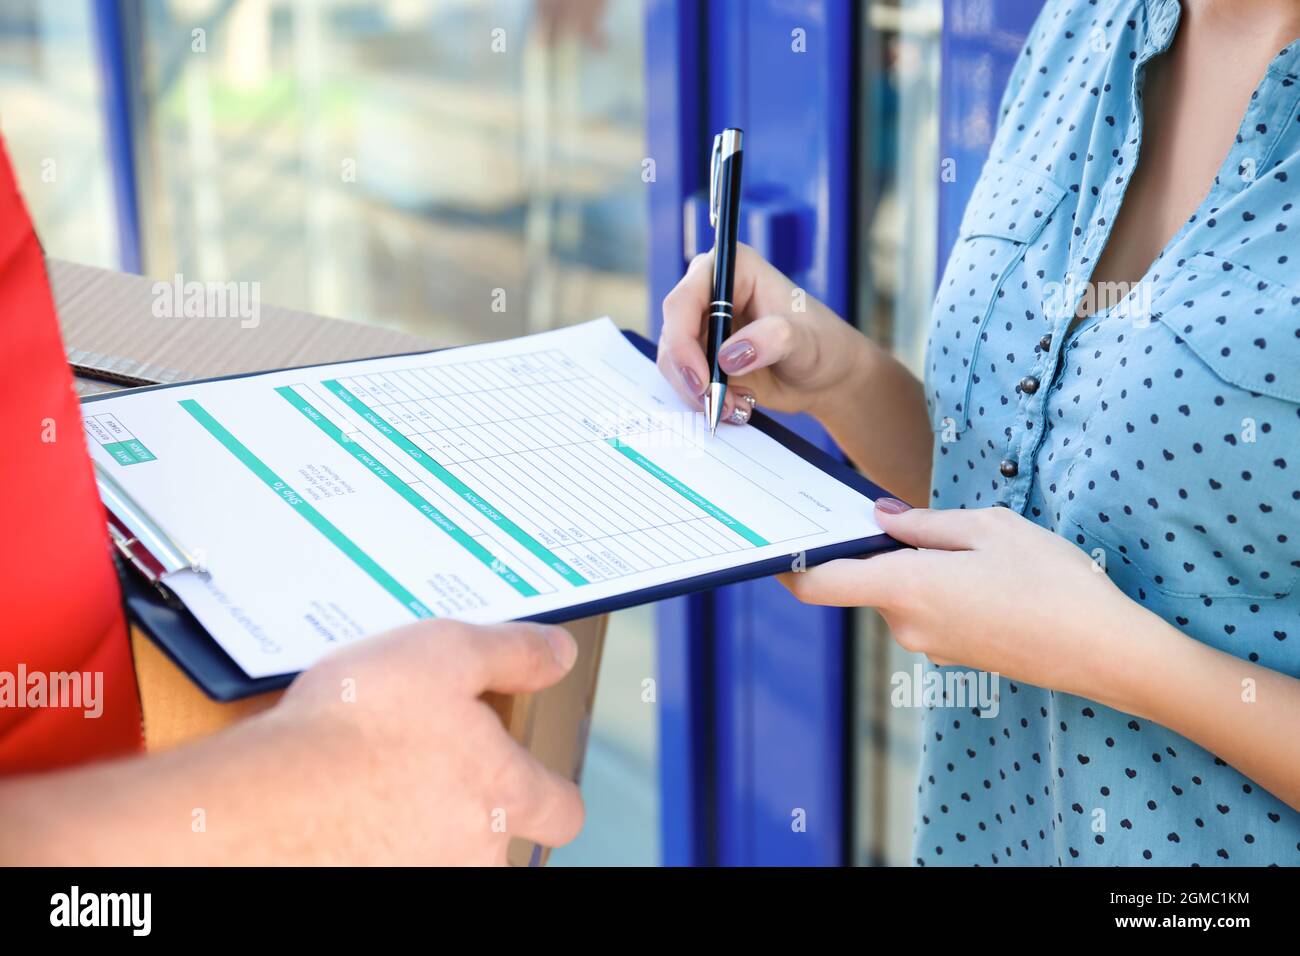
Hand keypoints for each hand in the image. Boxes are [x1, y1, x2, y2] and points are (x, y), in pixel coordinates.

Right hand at [0, 619, 585, 865]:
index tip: (529, 778)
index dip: (550, 794)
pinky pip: (382, 866)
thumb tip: (559, 652)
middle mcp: (474, 852)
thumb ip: (513, 653)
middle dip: (473, 819)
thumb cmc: (356, 724)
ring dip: (414, 834)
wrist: (266, 799)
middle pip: (498, 847)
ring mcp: (421, 880)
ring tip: (370, 792)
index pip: (563, 812)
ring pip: (438, 861)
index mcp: (505, 792)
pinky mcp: (365, 889)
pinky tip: (335, 819)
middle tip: (427, 780)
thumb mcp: (445, 652)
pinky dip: (365, 848)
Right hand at [658, 244, 869, 424]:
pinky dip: (704, 399)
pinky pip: (684, 379)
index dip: (683, 341)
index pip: (685, 300)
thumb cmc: (821, 344)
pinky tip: (735, 406)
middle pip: (673, 333)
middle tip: (716, 403)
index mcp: (734, 268)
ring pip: (673, 361)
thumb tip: (728, 356)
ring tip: (736, 406)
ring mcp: (703, 323)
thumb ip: (771, 341)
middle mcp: (711, 290)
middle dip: (690, 375)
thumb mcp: (804, 342)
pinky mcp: (701, 352)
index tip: (703, 379)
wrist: (824, 374)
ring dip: (699, 393)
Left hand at [780, 500, 1144, 704]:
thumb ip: (924, 523)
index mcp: (904, 587)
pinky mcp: (955, 655)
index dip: (790, 567)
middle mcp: (906, 624)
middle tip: (899, 512)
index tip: (775, 546)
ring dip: (918, 568)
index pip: (820, 584)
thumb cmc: (1050, 580)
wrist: (1104, 651)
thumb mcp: (987, 528)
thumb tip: (880, 517)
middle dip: (877, 549)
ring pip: (901, 595)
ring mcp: (931, 646)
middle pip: (865, 582)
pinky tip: (986, 575)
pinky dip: (939, 588)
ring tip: (973, 545)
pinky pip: (929, 612)